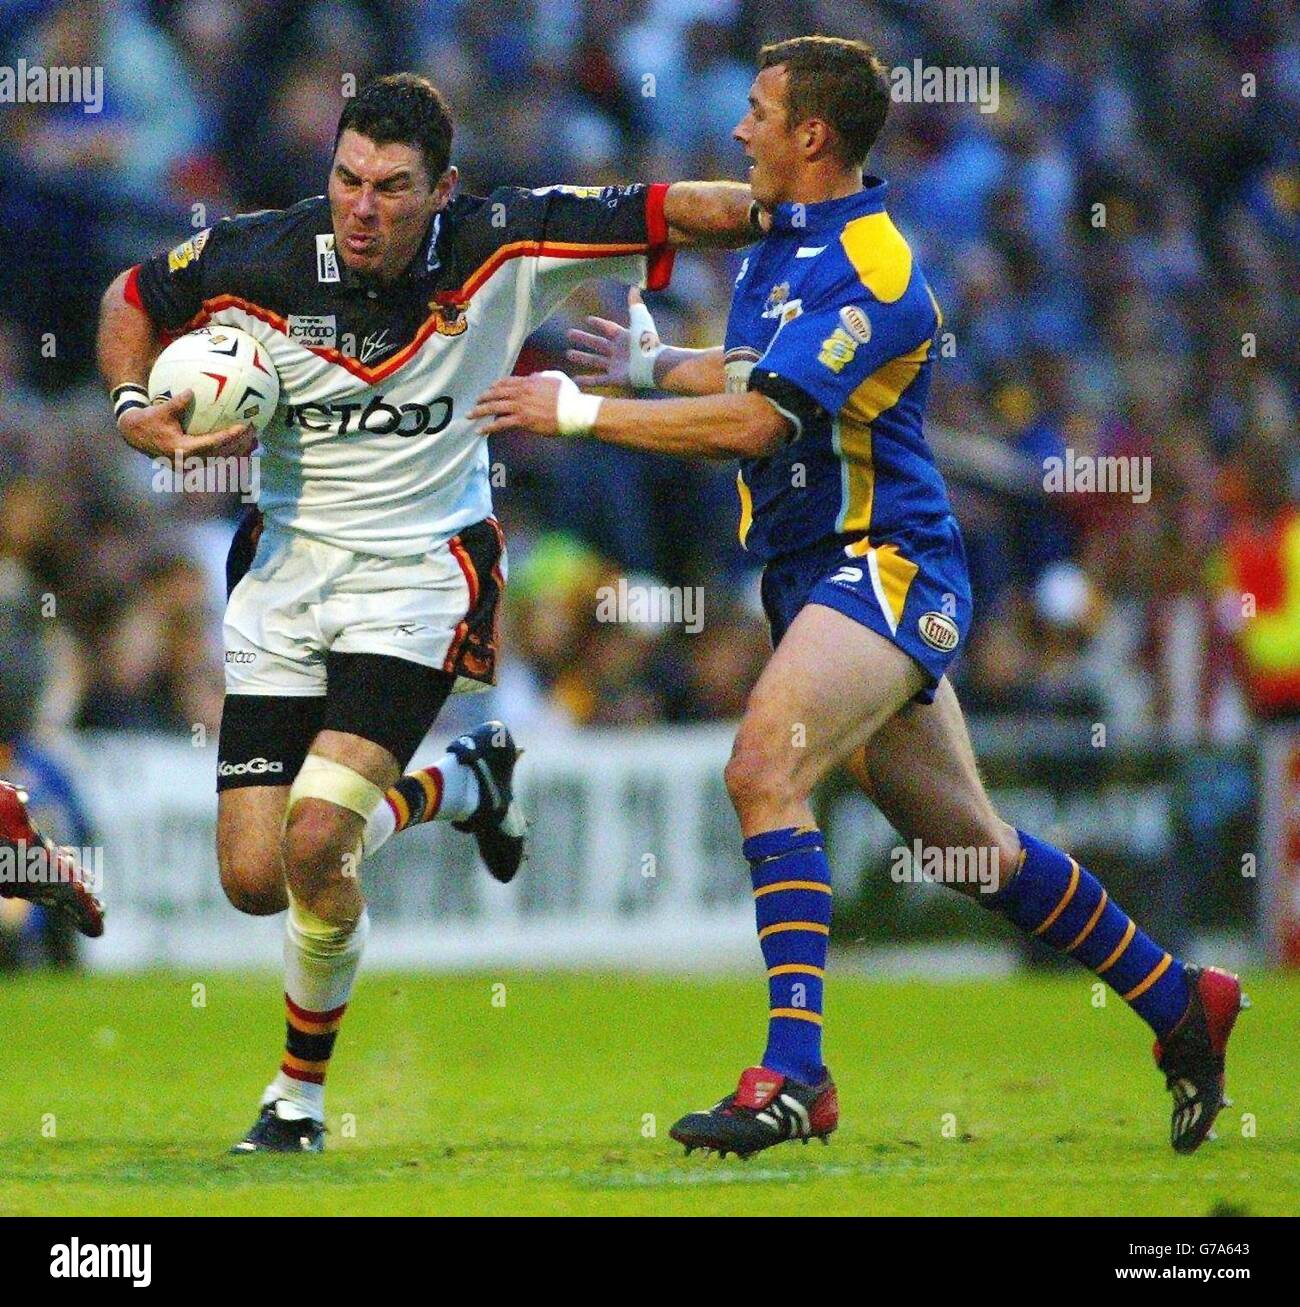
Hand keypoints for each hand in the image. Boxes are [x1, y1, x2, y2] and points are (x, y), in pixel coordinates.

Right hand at [117, 390, 256, 459]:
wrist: (134, 436)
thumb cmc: (148, 420)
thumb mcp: (161, 410)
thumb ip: (177, 403)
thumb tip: (190, 390)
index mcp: (182, 450)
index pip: (211, 444)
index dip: (228, 437)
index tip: (243, 428)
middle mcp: (188, 462)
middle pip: (221, 455)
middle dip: (240, 445)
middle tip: (254, 432)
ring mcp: (190, 466)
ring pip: (220, 460)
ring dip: (238, 451)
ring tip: (254, 441)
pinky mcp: (192, 465)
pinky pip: (215, 459)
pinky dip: (229, 453)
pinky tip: (241, 445)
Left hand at [470, 373, 564, 436]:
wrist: (575, 411)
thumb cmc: (570, 397)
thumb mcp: (556, 379)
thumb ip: (542, 377)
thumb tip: (534, 376)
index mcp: (530, 381)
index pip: (507, 382)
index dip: (496, 386)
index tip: (489, 389)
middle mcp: (522, 391)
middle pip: (497, 393)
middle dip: (484, 397)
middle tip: (475, 402)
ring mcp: (521, 406)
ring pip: (495, 407)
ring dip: (480, 411)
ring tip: (471, 415)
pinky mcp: (523, 420)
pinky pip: (501, 423)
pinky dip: (489, 427)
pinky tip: (480, 430)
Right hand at [565, 286, 659, 390]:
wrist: (655, 364)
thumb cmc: (649, 342)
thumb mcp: (640, 320)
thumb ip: (635, 305)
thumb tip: (634, 287)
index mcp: (624, 337)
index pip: (609, 328)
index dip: (599, 324)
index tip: (588, 320)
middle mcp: (619, 352)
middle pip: (598, 344)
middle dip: (584, 339)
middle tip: (569, 334)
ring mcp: (617, 366)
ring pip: (595, 361)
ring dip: (582, 357)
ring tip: (569, 354)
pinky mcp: (616, 379)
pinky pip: (598, 380)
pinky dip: (586, 381)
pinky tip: (575, 380)